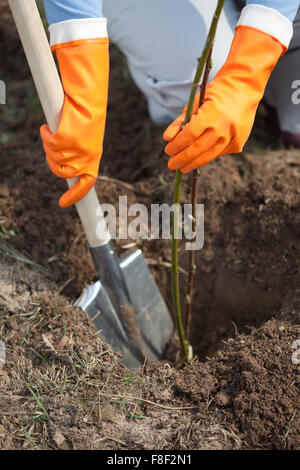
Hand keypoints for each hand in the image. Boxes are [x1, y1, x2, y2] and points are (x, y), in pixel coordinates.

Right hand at [41, 39, 108, 206]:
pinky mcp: (65, 140)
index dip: (75, 195)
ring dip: (49, 143)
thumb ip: (79, 155)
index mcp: (93, 160)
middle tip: (51, 145)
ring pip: (52, 156)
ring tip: (54, 130)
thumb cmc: (87, 117)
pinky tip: (49, 125)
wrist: (89, 100)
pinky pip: (48, 142)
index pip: (86, 185)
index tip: (63, 203)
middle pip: (60, 171)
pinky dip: (46, 133)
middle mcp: (86, 159)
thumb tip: (63, 166)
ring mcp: (75, 151)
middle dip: (52, 160)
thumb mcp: (87, 141)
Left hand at [163, 26, 284, 172]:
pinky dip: (206, 156)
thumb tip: (167, 139)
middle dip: (182, 158)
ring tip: (182, 168)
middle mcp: (224, 127)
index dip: (177, 145)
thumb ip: (180, 121)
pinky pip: (218, 153)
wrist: (244, 90)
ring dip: (194, 163)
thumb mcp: (195, 102)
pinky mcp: (238, 143)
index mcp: (212, 114)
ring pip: (209, 155)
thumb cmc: (215, 95)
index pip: (190, 134)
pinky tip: (197, 158)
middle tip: (171, 165)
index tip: (167, 151)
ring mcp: (233, 137)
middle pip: (198, 148)